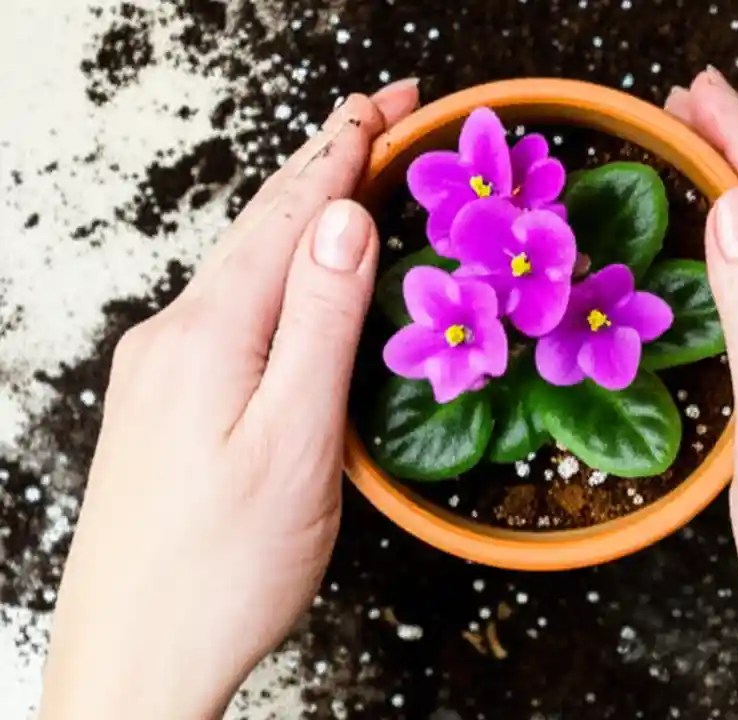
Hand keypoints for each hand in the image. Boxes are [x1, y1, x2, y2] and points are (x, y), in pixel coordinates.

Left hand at [39, 79, 419, 719]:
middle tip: (385, 113)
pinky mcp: (166, 399)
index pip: (293, 212)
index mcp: (212, 333)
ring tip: (353, 169)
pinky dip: (280, 263)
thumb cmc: (223, 568)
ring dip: (305, 208)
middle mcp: (176, 335)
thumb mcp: (296, 441)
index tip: (393, 102)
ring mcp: (163, 367)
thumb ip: (321, 324)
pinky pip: (232, 303)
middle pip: (264, 224)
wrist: (135, 656)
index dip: (348, 147)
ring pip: (246, 261)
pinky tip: (298, 269)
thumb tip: (347, 218)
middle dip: (329, 159)